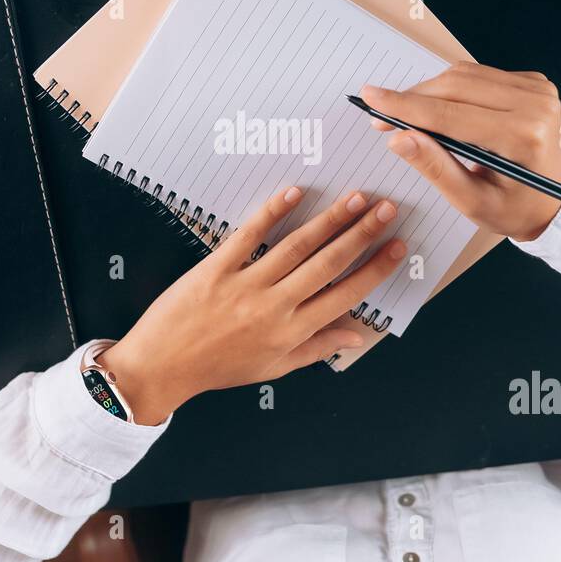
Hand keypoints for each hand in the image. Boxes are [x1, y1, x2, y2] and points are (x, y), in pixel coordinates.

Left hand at [100, 187, 405, 423]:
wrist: (162, 367)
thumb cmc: (218, 367)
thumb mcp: (273, 368)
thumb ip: (316, 348)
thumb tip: (356, 334)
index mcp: (292, 333)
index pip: (346, 296)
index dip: (376, 269)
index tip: (398, 246)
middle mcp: (275, 308)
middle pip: (329, 265)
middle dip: (362, 234)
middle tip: (387, 208)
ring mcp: (245, 286)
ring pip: (297, 248)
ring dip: (329, 221)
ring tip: (355, 198)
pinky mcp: (216, 270)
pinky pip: (248, 236)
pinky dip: (271, 213)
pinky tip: (294, 193)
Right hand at [361, 62, 560, 241]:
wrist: (554, 199)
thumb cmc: (515, 207)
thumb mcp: (472, 202)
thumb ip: (436, 168)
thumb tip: (399, 139)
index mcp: (524, 137)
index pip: (451, 115)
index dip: (406, 107)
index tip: (372, 98)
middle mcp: (536, 105)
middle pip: (456, 87)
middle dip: (413, 99)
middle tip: (382, 114)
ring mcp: (538, 90)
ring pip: (464, 75)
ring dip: (430, 91)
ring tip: (408, 114)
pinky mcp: (533, 82)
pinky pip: (479, 75)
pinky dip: (453, 88)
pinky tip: (441, 109)